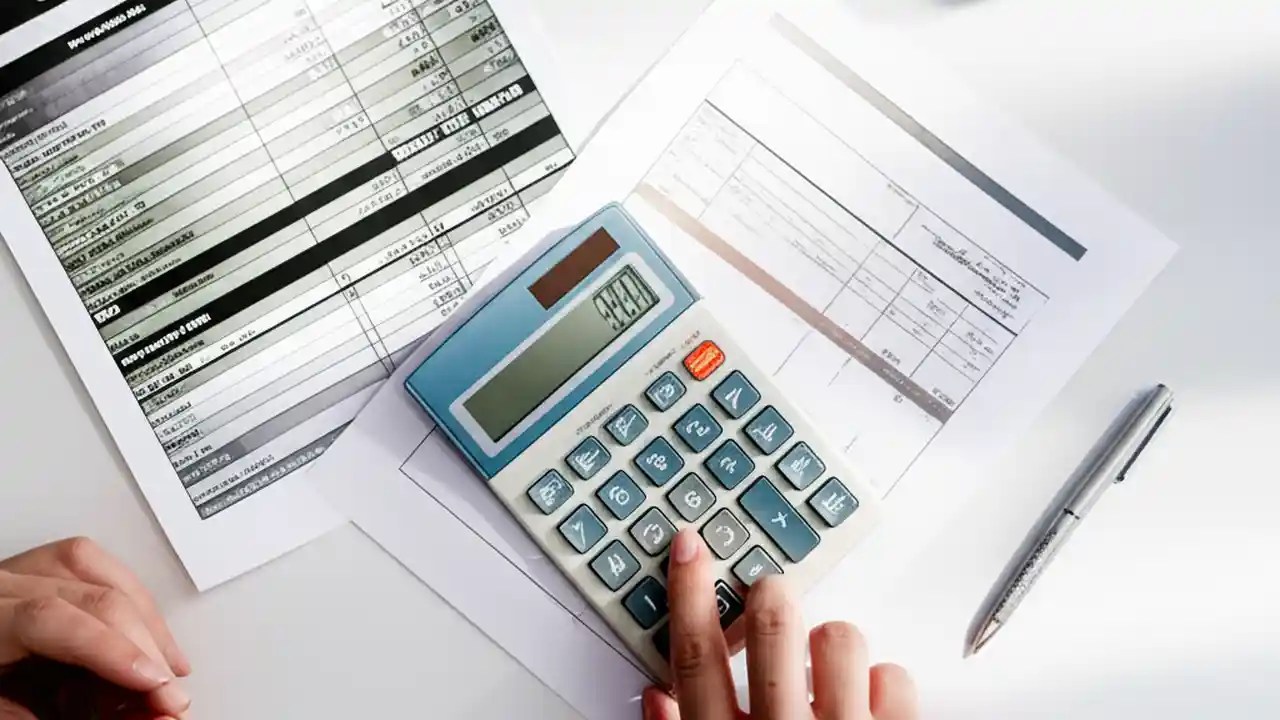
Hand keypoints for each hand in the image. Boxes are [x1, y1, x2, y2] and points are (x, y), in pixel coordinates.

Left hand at [0, 537, 190, 718]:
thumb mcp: (1, 715)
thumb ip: (66, 716)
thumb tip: (146, 717)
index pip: (48, 619)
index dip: (109, 649)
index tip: (152, 682)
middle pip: (85, 594)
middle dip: (142, 644)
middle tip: (171, 693)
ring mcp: (12, 572)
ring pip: (96, 571)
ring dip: (145, 620)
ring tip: (167, 666)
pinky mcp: (32, 571)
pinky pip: (93, 565)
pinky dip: (131, 598)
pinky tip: (147, 629)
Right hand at [644, 530, 917, 719]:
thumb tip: (658, 698)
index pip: (696, 652)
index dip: (690, 590)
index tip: (691, 546)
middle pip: (773, 625)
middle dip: (772, 595)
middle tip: (773, 597)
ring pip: (841, 638)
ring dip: (831, 645)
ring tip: (825, 671)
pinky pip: (894, 678)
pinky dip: (881, 683)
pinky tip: (865, 703)